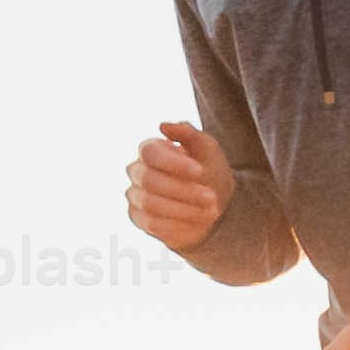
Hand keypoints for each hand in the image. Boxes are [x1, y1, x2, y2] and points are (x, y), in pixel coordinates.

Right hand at [126, 120, 231, 252]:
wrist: (214, 202)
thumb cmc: (208, 168)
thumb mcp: (206, 147)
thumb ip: (188, 133)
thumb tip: (163, 126)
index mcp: (149, 150)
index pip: (150, 153)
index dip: (173, 163)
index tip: (200, 171)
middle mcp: (137, 171)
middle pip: (150, 181)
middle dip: (183, 190)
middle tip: (211, 197)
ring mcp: (135, 196)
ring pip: (151, 204)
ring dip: (184, 209)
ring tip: (212, 211)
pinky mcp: (139, 219)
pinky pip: (152, 224)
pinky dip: (178, 223)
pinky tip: (199, 222)